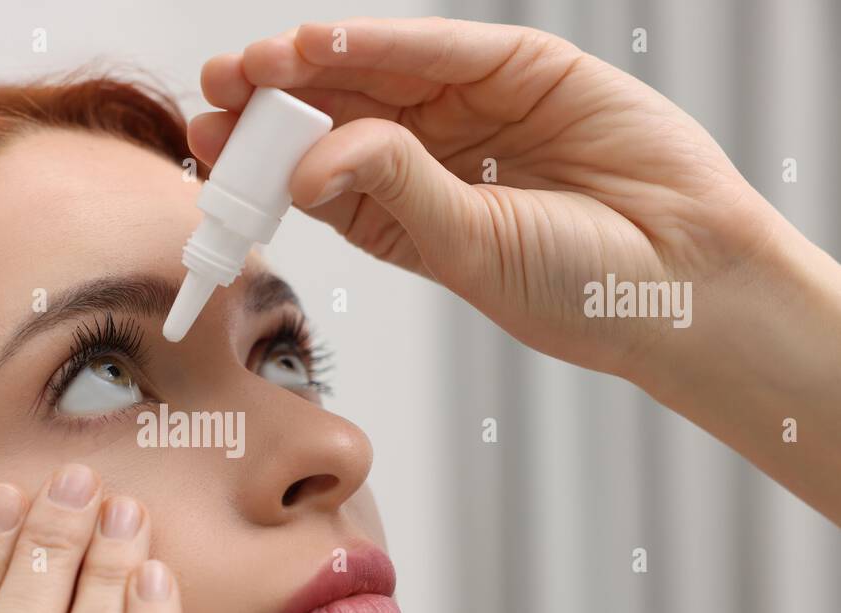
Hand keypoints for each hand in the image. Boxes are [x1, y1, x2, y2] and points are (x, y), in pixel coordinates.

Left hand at [190, 16, 787, 379]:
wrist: (685, 279)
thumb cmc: (576, 290)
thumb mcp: (467, 250)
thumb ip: (393, 194)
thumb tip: (309, 158)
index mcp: (400, 215)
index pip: (314, 173)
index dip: (259, 155)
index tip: (206, 142)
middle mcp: (429, 158)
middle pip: (334, 115)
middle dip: (272, 99)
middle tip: (216, 88)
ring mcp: (474, 111)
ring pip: (379, 76)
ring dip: (315, 65)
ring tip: (255, 64)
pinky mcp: (524, 70)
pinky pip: (444, 51)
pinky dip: (385, 44)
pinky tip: (326, 45)